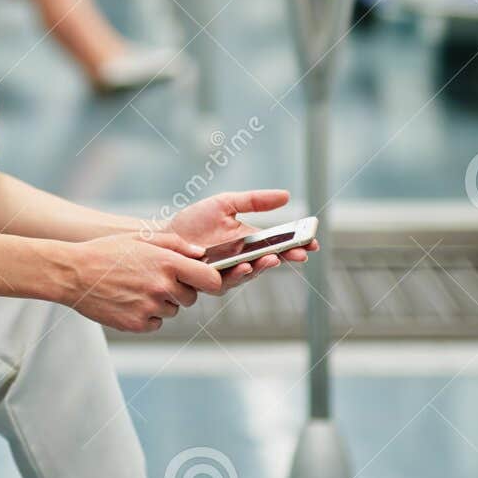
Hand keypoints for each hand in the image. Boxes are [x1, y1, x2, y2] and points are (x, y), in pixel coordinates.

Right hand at [65, 230, 222, 332]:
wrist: (74, 273)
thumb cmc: (107, 252)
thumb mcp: (141, 238)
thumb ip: (176, 244)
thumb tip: (201, 254)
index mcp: (167, 262)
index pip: (211, 279)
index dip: (210, 280)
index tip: (203, 279)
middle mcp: (162, 286)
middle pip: (190, 298)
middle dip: (179, 290)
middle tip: (154, 279)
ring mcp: (150, 307)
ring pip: (172, 311)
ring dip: (161, 303)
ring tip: (136, 288)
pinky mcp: (137, 324)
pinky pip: (155, 323)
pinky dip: (146, 316)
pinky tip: (129, 301)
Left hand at [161, 190, 310, 292]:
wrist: (165, 236)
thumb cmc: (194, 221)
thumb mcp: (227, 203)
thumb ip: (255, 200)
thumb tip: (286, 195)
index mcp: (249, 242)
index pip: (278, 245)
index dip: (296, 246)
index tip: (312, 242)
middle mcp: (242, 260)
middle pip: (269, 262)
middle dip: (285, 258)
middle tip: (300, 253)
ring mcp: (227, 272)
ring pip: (250, 274)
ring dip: (263, 267)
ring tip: (272, 258)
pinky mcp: (210, 282)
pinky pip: (227, 282)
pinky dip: (238, 275)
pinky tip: (245, 266)